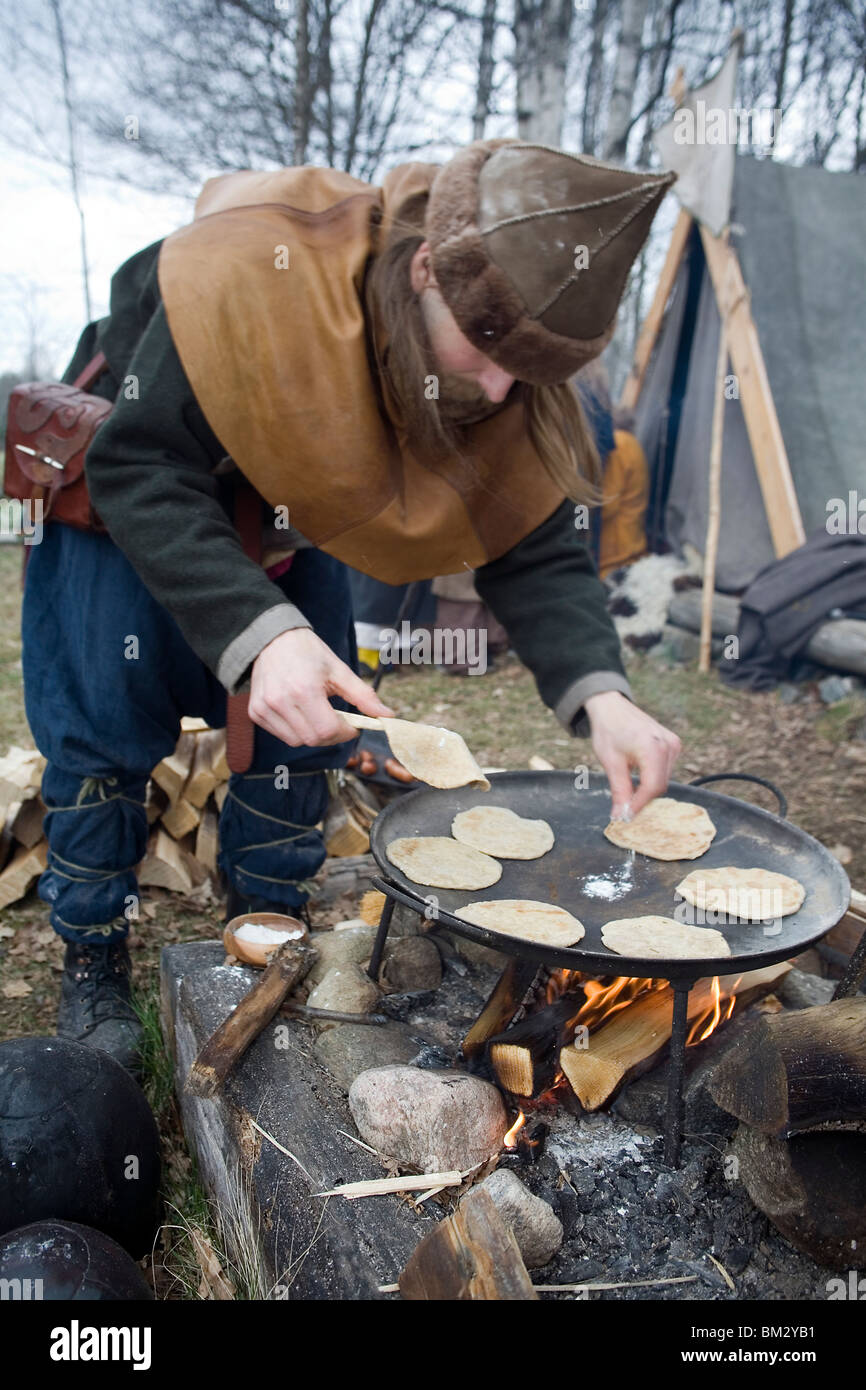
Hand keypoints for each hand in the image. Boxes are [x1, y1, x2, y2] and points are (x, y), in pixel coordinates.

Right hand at [249, 628, 393, 746]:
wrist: (272, 639)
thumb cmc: (307, 652)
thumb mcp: (339, 669)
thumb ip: (363, 695)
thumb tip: (387, 715)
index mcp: (304, 690)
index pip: (328, 730)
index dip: (345, 732)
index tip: (352, 725)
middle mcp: (281, 702)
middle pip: (314, 739)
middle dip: (332, 735)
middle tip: (338, 720)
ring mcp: (265, 708)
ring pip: (297, 741)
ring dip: (313, 734)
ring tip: (317, 713)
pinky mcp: (256, 712)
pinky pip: (282, 734)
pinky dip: (296, 730)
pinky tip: (299, 712)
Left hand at [584, 690, 681, 820]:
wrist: (612, 707)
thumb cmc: (608, 731)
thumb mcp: (611, 763)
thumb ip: (620, 791)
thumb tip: (622, 816)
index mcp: (652, 747)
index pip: (652, 786)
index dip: (639, 804)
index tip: (627, 816)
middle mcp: (668, 744)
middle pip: (660, 785)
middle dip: (643, 798)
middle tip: (625, 808)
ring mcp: (673, 743)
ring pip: (663, 779)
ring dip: (647, 788)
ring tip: (628, 789)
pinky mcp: (674, 743)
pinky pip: (665, 769)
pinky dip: (652, 777)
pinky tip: (638, 774)